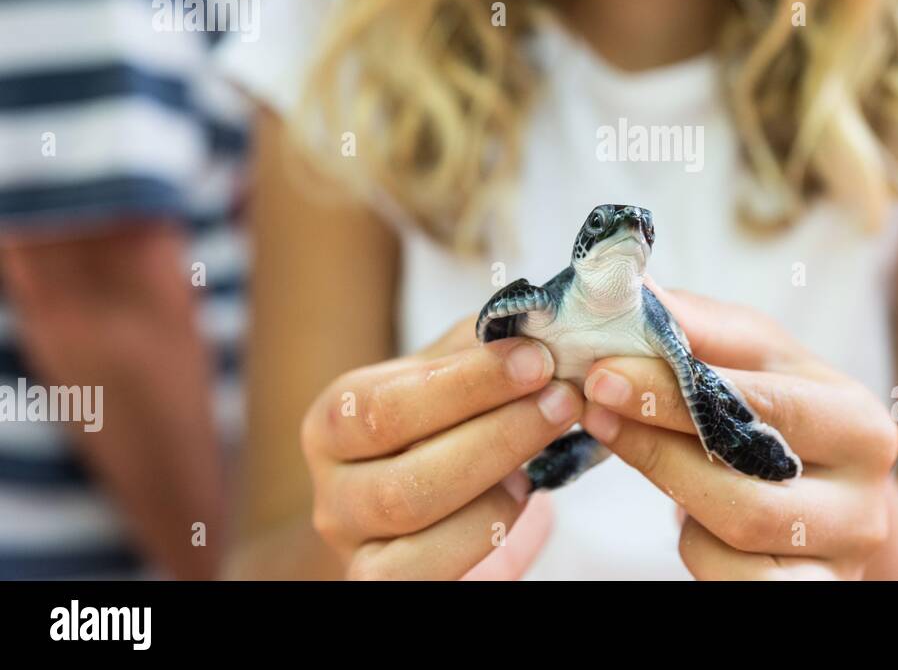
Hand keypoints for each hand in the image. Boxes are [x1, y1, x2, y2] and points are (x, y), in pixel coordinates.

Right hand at [300, 316, 581, 578]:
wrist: (419, 497)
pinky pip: (433, 573)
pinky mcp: (384, 582)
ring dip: (498, 487)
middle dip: (497, 435)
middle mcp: (333, 491)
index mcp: (335, 420)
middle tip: (563, 399)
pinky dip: (486, 533)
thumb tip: (540, 317)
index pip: (389, 406)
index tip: (538, 358)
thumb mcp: (447, 374)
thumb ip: (482, 344)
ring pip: (418, 530)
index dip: (468, 385)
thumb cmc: (438, 422)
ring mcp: (357, 548)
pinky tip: (522, 496)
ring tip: (548, 448)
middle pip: (405, 479)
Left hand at [579, 289, 897, 578]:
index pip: (760, 400)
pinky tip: (688, 521)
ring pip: (739, 530)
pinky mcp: (818, 593)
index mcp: (857, 417)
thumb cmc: (778, 414)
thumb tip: (634, 289)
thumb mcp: (754, 360)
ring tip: (630, 450)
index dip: (673, 388)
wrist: (826, 498)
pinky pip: (738, 581)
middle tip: (594, 407)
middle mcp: (867, 491)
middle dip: (658, 438)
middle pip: (748, 471)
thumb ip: (699, 326)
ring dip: (670, 488)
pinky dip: (701, 553)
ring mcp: (846, 552)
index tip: (603, 371)